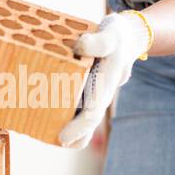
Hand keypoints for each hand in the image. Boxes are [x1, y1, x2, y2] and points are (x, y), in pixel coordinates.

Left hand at [58, 9, 150, 148]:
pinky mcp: (90, 92)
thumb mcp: (111, 31)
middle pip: (89, 122)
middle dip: (73, 136)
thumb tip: (80, 47)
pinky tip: (47, 117)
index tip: (63, 137)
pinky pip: (80, 109)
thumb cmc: (116, 35)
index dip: (78, 126)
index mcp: (107, 83)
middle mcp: (102, 93)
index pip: (93, 111)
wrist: (129, 38)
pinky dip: (66, 115)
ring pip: (85, 119)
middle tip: (52, 142)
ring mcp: (97, 95)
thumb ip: (98, 40)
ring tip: (45, 134)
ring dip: (69, 129)